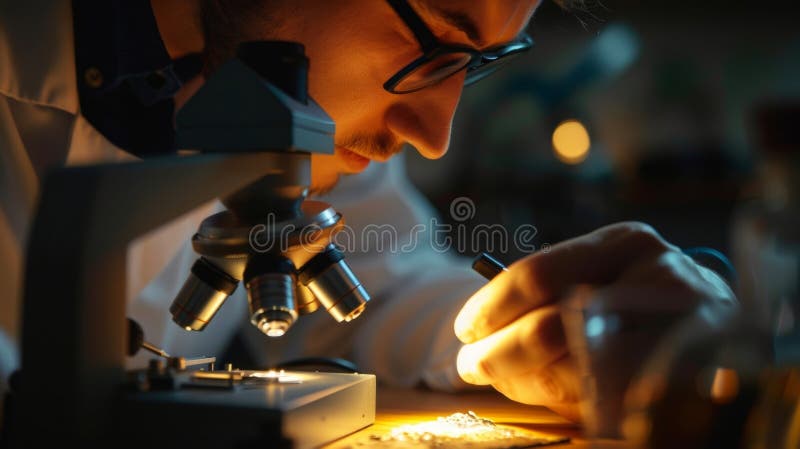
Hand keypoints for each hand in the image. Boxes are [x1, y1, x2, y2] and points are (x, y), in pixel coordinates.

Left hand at [453, 222, 735, 421]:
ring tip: (503, 377)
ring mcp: (675, 338)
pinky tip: (551, 391)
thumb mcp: (602, 271)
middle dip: (498, 354)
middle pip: (549, 329)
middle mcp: (657, 283)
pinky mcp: (679, 386)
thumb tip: (480, 333)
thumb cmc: (637, 292)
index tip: (465, 329)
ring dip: (523, 383)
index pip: (538, 275)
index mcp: (627, 244)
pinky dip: (564, 403)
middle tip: (470, 365)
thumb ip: (550, 290)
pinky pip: (600, 405)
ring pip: (570, 375)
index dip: (490, 307)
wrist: (716, 329)